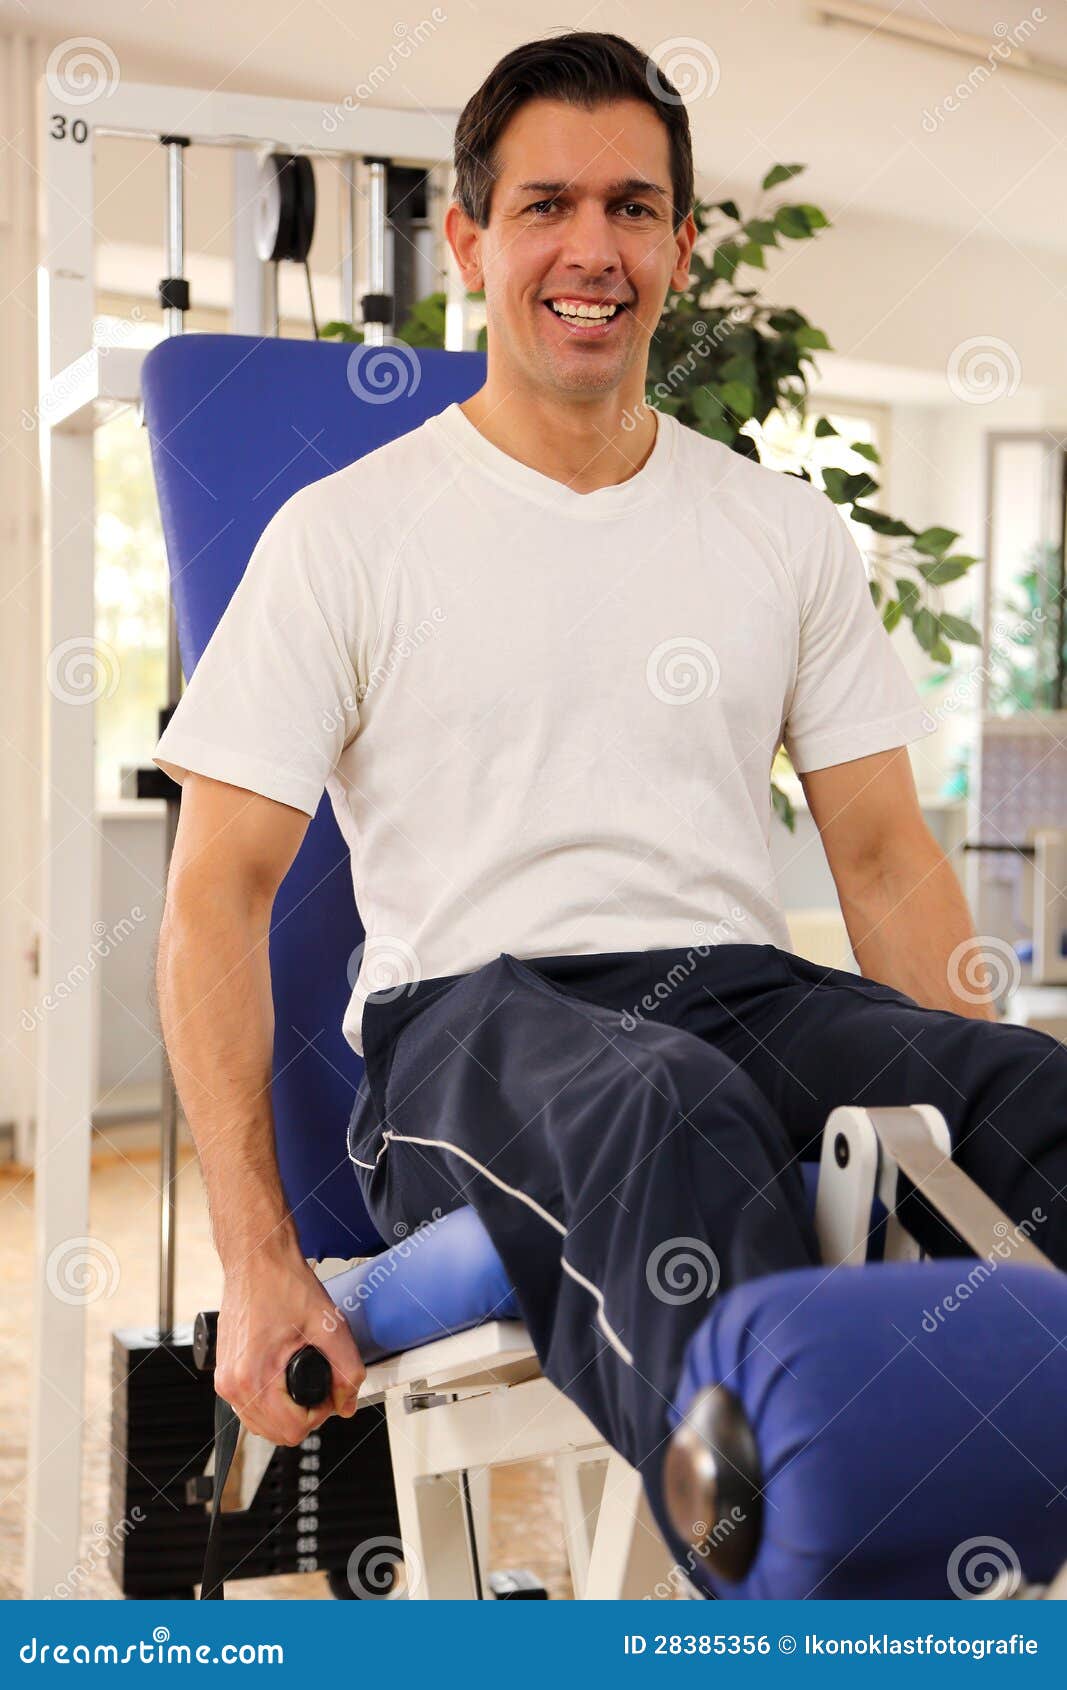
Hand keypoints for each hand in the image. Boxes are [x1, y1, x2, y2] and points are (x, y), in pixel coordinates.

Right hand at [214, 1247, 365, 1445]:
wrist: (257, 1259)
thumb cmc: (283, 1283)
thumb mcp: (328, 1325)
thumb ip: (347, 1368)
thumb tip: (348, 1402)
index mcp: (253, 1377)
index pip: (293, 1430)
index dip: (321, 1414)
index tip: (329, 1391)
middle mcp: (232, 1384)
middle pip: (276, 1433)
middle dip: (305, 1415)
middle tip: (321, 1385)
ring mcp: (224, 1379)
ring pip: (261, 1425)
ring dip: (286, 1413)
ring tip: (304, 1380)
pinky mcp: (223, 1373)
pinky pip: (248, 1407)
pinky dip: (270, 1403)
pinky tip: (285, 1380)